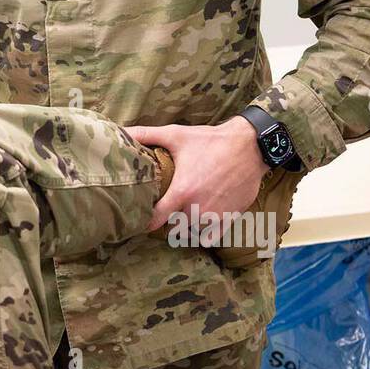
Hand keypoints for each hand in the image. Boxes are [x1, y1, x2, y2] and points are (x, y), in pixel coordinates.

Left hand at [125, 118, 268, 232]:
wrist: (249, 146)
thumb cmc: (210, 140)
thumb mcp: (176, 135)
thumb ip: (146, 135)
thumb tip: (120, 130)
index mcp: (182, 191)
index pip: (156, 218)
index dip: (146, 220)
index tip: (142, 217)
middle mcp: (197, 208)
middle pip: (173, 225)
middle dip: (169, 218)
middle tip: (167, 208)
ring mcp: (214, 216)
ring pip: (191, 230)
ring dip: (185, 225)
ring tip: (183, 212)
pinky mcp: (229, 219)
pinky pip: (210, 238)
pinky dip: (203, 234)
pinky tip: (200, 223)